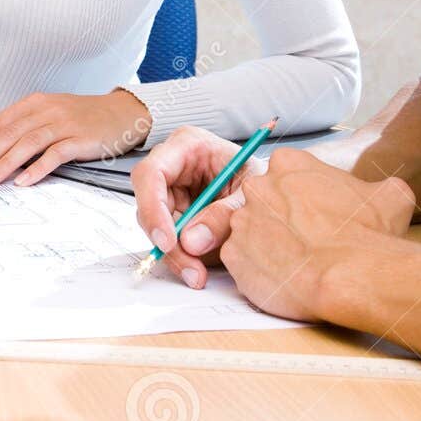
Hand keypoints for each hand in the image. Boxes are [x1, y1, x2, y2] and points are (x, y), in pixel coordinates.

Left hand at [0, 89, 151, 186]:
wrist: (121, 113)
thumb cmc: (83, 118)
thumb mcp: (50, 114)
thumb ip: (25, 127)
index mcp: (34, 103)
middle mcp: (47, 110)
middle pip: (9, 133)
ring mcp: (64, 123)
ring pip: (27, 143)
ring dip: (5, 163)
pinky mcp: (80, 139)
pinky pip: (54, 154)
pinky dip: (36, 168)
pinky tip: (23, 180)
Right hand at [131, 126, 259, 287]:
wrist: (271, 194)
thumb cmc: (262, 180)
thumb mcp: (250, 194)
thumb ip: (224, 215)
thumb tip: (192, 241)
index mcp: (188, 145)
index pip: (152, 172)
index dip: (153, 207)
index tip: (169, 240)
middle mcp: (173, 167)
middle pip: (149, 204)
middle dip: (167, 241)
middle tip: (190, 268)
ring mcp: (172, 192)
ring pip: (155, 227)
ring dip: (175, 255)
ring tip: (198, 274)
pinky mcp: (175, 215)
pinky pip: (168, 239)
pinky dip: (181, 258)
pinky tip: (197, 269)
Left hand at [222, 148, 415, 322]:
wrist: (352, 276)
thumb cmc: (369, 233)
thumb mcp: (389, 195)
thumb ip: (373, 186)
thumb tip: (381, 192)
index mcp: (288, 163)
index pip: (287, 173)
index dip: (304, 196)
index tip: (317, 213)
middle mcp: (257, 187)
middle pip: (265, 201)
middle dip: (282, 219)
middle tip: (307, 240)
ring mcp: (241, 222)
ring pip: (252, 232)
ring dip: (270, 246)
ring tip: (298, 263)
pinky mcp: (233, 257)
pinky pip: (243, 262)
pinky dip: (260, 271)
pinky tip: (286, 278)